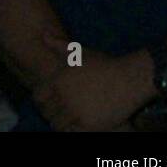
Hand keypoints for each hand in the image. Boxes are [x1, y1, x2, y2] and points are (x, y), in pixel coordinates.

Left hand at [34, 39, 154, 131]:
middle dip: (51, 112)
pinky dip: (72, 130)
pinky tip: (79, 125)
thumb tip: (43, 34)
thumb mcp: (78, 52)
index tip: (50, 101)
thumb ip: (58, 44)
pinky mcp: (88, 125)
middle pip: (47, 113)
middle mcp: (62, 98)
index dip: (41, 100)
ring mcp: (75, 113)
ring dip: (61, 123)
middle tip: (60, 112)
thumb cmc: (103, 64)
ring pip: (58, 125)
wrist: (129, 78)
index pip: (37, 98)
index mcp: (56, 82)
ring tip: (69, 119)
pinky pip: (72, 132)